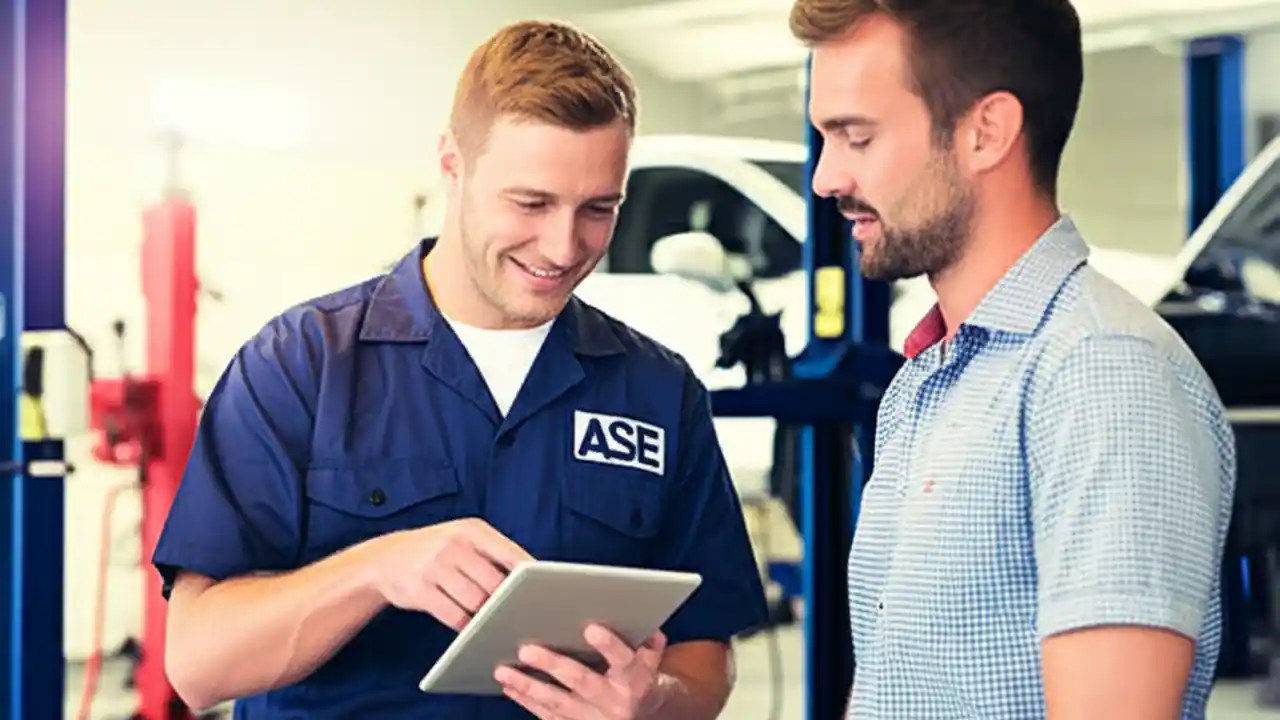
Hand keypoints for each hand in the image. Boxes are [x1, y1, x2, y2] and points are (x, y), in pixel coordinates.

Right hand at [369, 517, 532, 629]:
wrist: (385, 558)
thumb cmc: (437, 550)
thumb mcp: (462, 538)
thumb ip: (492, 553)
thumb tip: (531, 579)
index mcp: (472, 530)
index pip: (511, 554)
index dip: (530, 576)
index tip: (545, 592)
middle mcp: (454, 545)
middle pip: (495, 583)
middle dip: (507, 602)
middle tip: (518, 616)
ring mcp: (435, 567)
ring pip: (476, 602)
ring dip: (486, 617)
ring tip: (493, 622)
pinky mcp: (420, 590)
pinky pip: (453, 616)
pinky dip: (465, 625)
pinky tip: (469, 628)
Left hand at [494, 625, 668, 719]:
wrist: (642, 718)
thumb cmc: (639, 679)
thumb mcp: (650, 662)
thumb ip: (648, 644)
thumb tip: (647, 626)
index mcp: (634, 680)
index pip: (624, 661)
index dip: (609, 646)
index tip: (591, 628)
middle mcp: (613, 702)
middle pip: (582, 681)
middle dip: (553, 665)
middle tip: (527, 649)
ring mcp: (591, 717)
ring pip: (557, 702)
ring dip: (528, 686)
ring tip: (503, 670)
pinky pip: (547, 715)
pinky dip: (526, 700)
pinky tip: (509, 685)